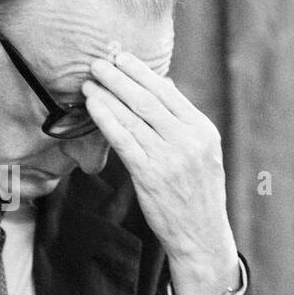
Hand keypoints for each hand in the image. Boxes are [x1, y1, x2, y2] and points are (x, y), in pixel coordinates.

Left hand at [82, 52, 240, 294]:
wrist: (202, 236)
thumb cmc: (196, 195)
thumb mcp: (201, 154)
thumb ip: (182, 124)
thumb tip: (161, 88)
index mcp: (203, 130)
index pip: (169, 92)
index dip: (142, 72)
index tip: (123, 58)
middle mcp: (189, 140)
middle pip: (148, 99)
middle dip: (121, 77)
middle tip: (100, 61)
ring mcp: (170, 157)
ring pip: (133, 117)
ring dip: (108, 94)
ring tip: (90, 80)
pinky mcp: (151, 175)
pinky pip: (123, 140)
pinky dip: (106, 119)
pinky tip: (92, 106)